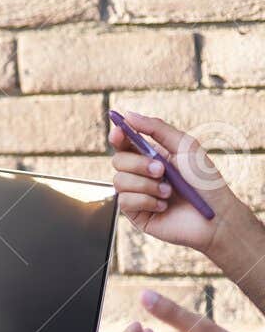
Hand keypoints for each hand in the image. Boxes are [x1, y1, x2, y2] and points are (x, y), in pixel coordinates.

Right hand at [109, 110, 241, 253]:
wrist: (214, 216)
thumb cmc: (204, 181)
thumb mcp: (185, 147)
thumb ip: (157, 128)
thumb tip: (129, 115)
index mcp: (150, 156)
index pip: (124, 143)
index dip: (118, 135)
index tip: (119, 132)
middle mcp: (140, 174)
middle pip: (117, 161)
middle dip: (139, 164)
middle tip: (161, 171)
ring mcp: (136, 193)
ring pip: (119, 181)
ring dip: (147, 185)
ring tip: (168, 192)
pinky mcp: (135, 212)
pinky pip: (125, 201)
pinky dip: (147, 201)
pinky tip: (163, 206)